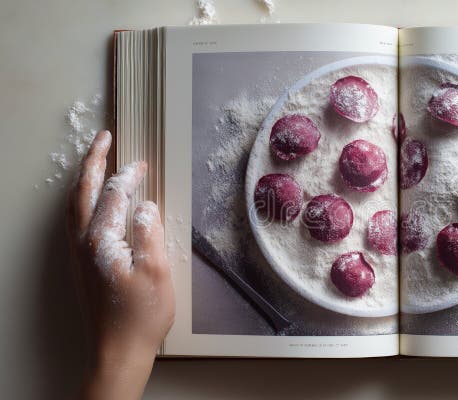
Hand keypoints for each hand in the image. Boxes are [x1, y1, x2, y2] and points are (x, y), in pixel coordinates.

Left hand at [66, 130, 174, 399]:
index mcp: (102, 240)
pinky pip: (75, 219)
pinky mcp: (81, 263)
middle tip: (103, 139)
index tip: (141, 164)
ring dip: (83, 179)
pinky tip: (92, 201)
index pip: (113, 195)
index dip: (127, 176)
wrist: (118, 348)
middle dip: (92, 162)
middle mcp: (83, 242)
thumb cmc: (140, 314)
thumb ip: (149, 232)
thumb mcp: (156, 271)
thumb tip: (145, 205)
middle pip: (83, 192)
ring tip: (95, 162)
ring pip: (74, 205)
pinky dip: (81, 199)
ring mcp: (78, 253)